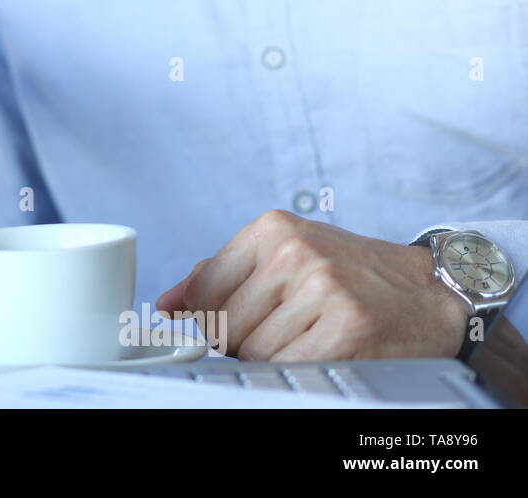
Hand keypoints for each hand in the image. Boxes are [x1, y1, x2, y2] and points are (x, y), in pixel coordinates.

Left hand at [156, 210, 469, 360]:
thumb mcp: (286, 254)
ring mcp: (322, 288)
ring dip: (276, 356)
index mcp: (273, 229)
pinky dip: (298, 369)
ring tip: (310, 336)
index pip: (204, 289)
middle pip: (225, 324)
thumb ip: (222, 274)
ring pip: (255, 350)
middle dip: (245, 339)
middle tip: (286, 330)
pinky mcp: (347, 327)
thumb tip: (168, 303)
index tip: (230, 323)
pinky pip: (288, 367)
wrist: (430, 293)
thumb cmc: (353, 275)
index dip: (210, 317)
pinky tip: (323, 351)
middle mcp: (295, 253)